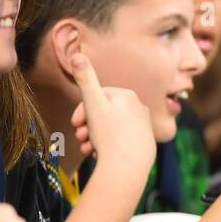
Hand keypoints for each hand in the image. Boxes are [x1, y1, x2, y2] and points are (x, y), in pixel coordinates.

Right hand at [68, 53, 155, 178]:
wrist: (128, 167)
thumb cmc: (109, 134)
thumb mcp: (93, 104)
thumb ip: (85, 79)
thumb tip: (77, 54)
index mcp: (127, 95)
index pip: (97, 98)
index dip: (82, 111)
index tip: (75, 124)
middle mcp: (139, 107)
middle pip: (103, 114)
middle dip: (87, 126)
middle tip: (80, 138)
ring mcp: (144, 126)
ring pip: (109, 129)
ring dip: (93, 138)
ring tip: (89, 150)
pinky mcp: (145, 143)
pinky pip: (120, 142)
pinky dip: (108, 147)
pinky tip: (101, 156)